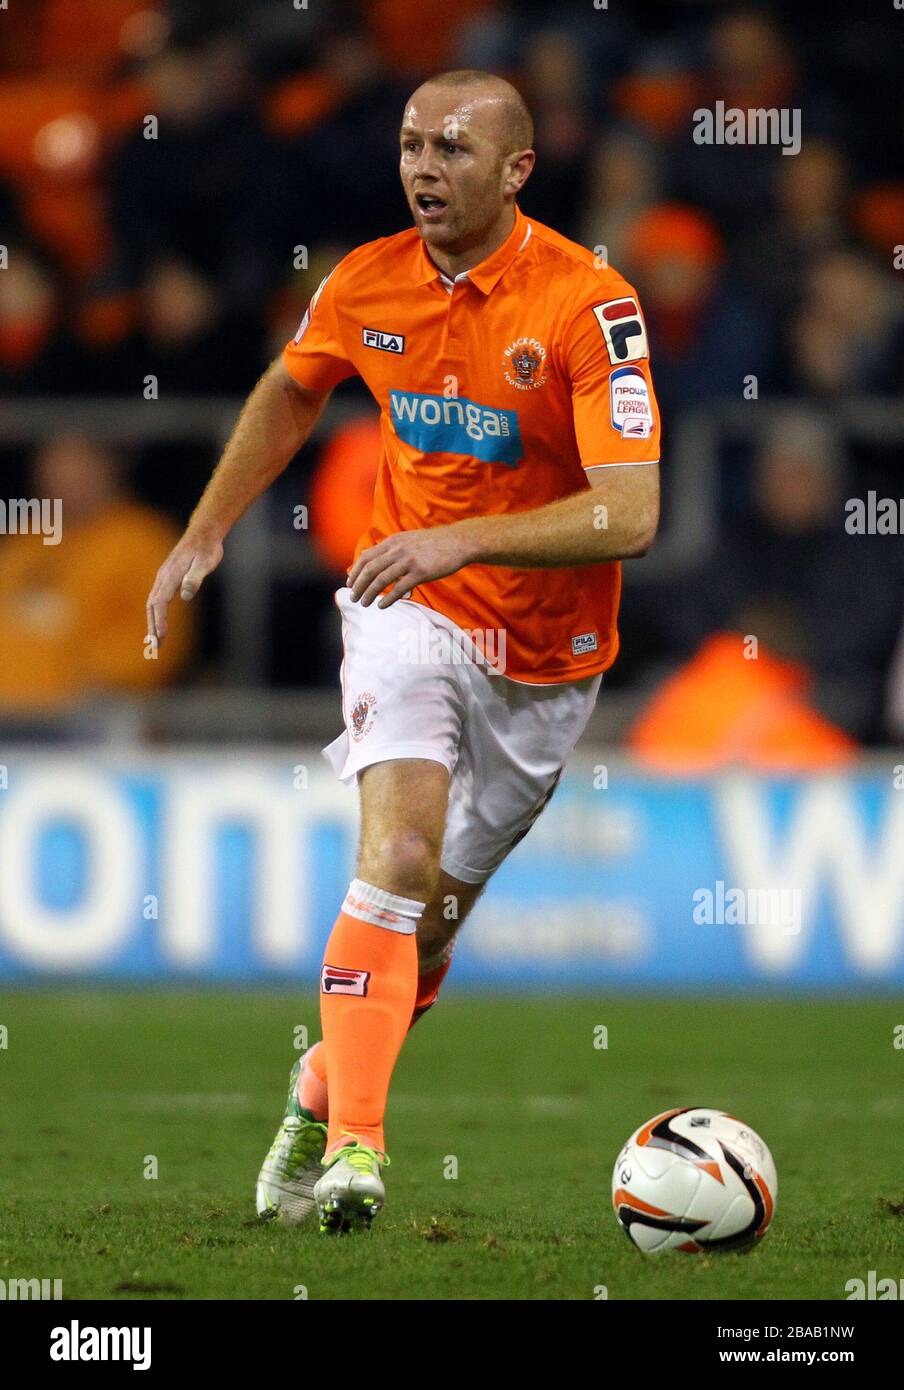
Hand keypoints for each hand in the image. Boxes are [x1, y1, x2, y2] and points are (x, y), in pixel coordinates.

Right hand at [146, 529, 223, 642]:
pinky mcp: (166, 578)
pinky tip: (158, 624)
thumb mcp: (205, 563)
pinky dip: (154, 614)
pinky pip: (156, 599)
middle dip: (152, 627)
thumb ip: (195, 579)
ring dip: (152, 623)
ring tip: (154, 641)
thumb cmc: (206, 549)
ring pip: (152, 604)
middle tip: (154, 648)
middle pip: (152, 606)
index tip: (161, 636)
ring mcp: (162, 577)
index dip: (160, 620)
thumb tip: (185, 596)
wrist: (203, 534)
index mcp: (170, 576)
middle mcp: (162, 577)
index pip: (161, 603)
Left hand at [347, 524, 477, 607]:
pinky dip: (388, 599)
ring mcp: (409, 561)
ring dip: (369, 594)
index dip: (355, 571)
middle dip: (358, 585)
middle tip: (353, 597)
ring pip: (381, 579)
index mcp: (393, 542)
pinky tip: (382, 606)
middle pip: (370, 569)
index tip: (350, 583)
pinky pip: (399, 588)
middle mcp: (397, 550)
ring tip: (364, 604)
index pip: (366, 557)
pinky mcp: (421, 572)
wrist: (458, 542)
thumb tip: (376, 559)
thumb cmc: (434, 544)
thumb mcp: (409, 540)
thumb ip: (393, 549)